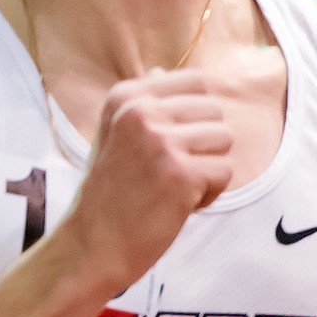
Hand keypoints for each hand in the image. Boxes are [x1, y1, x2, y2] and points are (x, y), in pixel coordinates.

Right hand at [60, 67, 232, 294]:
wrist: (91, 246)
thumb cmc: (107, 193)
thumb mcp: (112, 134)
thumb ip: (141, 103)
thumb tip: (163, 71)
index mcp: (126, 96)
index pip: (195, 82)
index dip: (195, 117)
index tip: (168, 145)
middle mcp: (141, 111)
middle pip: (214, 112)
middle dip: (203, 146)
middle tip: (169, 173)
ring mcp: (161, 141)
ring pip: (224, 140)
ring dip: (208, 169)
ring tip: (174, 188)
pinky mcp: (180, 173)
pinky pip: (225, 172)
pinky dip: (209, 194)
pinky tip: (179, 205)